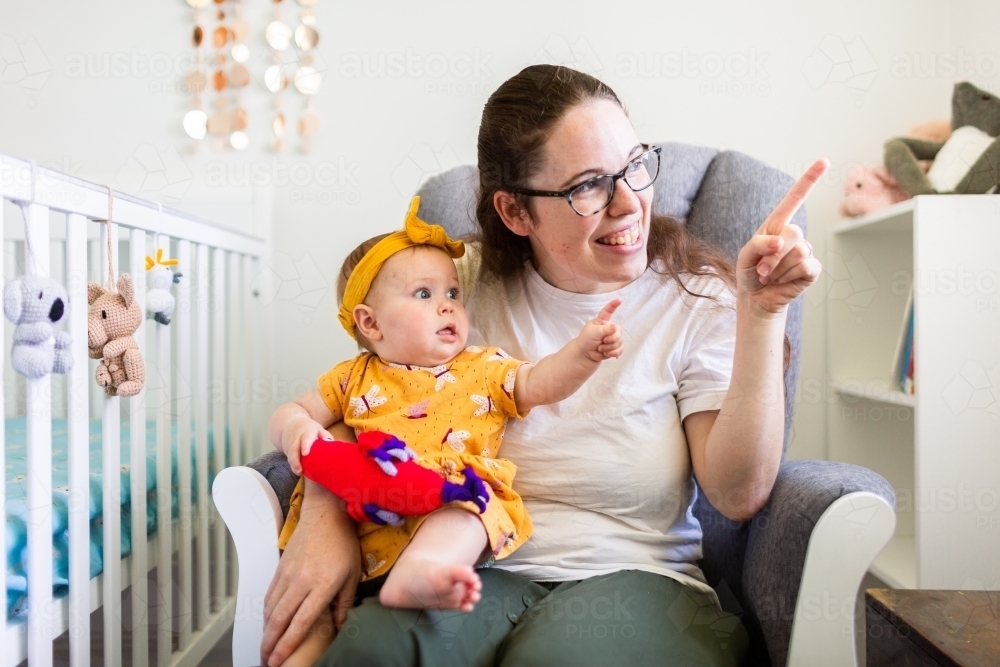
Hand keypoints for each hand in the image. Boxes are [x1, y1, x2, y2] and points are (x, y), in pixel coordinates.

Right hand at [261, 481, 360, 666]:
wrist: (325, 514)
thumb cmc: (343, 543)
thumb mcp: (352, 575)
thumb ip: (344, 603)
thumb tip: (338, 627)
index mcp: (322, 585)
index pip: (300, 622)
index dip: (288, 645)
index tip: (278, 660)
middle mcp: (301, 581)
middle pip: (280, 620)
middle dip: (270, 645)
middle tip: (266, 662)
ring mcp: (287, 574)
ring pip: (271, 609)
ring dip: (265, 631)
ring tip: (265, 647)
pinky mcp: (280, 567)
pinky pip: (269, 595)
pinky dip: (266, 613)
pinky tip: (267, 623)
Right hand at [282, 417, 333, 475]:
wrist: (289, 425)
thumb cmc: (308, 429)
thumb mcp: (318, 429)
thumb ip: (325, 436)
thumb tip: (330, 444)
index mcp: (307, 432)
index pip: (306, 438)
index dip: (305, 445)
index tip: (305, 453)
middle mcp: (296, 439)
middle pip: (294, 449)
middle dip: (295, 460)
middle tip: (299, 470)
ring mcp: (290, 445)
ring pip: (290, 455)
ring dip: (294, 465)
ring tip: (299, 472)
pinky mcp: (287, 451)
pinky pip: (290, 459)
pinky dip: (294, 466)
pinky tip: (299, 472)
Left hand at [577, 298, 622, 361]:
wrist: (586, 353)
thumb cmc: (587, 339)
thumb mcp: (593, 332)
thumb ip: (604, 329)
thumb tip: (616, 328)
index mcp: (603, 321)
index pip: (609, 311)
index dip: (614, 305)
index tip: (619, 299)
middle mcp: (610, 327)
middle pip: (619, 332)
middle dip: (611, 339)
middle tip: (602, 341)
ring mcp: (614, 337)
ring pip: (620, 342)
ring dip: (609, 347)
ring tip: (601, 348)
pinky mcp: (616, 347)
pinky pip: (621, 349)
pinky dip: (613, 353)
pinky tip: (606, 353)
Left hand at [736, 158, 827, 314]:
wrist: (756, 297)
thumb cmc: (750, 271)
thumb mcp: (745, 255)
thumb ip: (758, 243)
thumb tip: (780, 242)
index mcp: (777, 224)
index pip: (795, 198)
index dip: (810, 179)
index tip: (824, 161)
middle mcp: (793, 235)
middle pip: (793, 232)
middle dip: (773, 254)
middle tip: (762, 269)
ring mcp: (805, 251)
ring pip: (797, 253)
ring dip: (777, 269)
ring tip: (769, 276)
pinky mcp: (812, 269)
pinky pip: (806, 267)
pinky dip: (789, 277)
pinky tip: (782, 282)